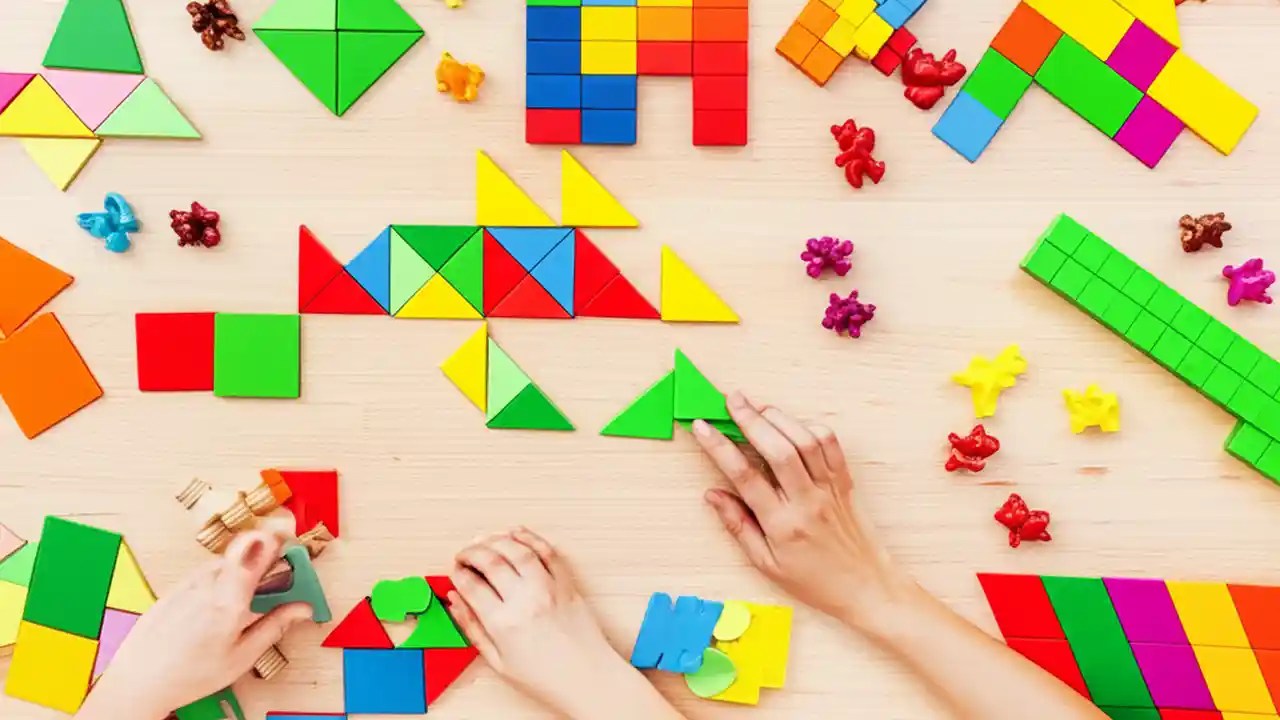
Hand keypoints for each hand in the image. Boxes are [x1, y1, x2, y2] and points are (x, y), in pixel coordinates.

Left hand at [77, 532, 313, 719]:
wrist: (138, 681)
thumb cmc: (190, 675)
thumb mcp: (242, 656)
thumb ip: (274, 626)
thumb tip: (302, 609)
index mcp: (229, 599)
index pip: (256, 548)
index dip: (275, 539)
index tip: (287, 545)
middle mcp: (207, 583)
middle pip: (242, 553)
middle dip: (261, 562)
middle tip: (272, 584)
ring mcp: (187, 583)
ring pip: (223, 564)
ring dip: (239, 573)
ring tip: (242, 604)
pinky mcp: (174, 589)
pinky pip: (204, 576)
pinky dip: (218, 584)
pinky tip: (216, 611)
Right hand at [448, 529, 684, 719]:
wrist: (587, 678)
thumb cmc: (545, 676)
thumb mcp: (498, 662)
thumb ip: (472, 628)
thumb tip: (454, 601)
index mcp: (503, 623)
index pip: (471, 585)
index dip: (457, 572)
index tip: (455, 570)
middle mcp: (525, 601)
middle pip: (490, 561)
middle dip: (471, 551)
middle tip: (465, 553)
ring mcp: (548, 588)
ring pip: (517, 549)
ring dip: (496, 539)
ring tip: (485, 540)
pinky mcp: (566, 583)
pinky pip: (548, 551)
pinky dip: (530, 538)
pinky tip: (516, 533)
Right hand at [692, 393, 920, 632]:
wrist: (866, 587)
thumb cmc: (814, 580)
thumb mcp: (766, 564)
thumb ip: (738, 526)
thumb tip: (712, 494)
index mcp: (783, 525)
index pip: (745, 477)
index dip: (720, 448)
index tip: (702, 426)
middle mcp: (807, 502)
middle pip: (778, 449)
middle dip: (751, 419)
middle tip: (731, 400)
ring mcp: (830, 489)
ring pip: (805, 440)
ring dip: (779, 418)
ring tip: (757, 406)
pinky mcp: (845, 482)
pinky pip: (831, 445)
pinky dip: (810, 427)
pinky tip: (792, 424)